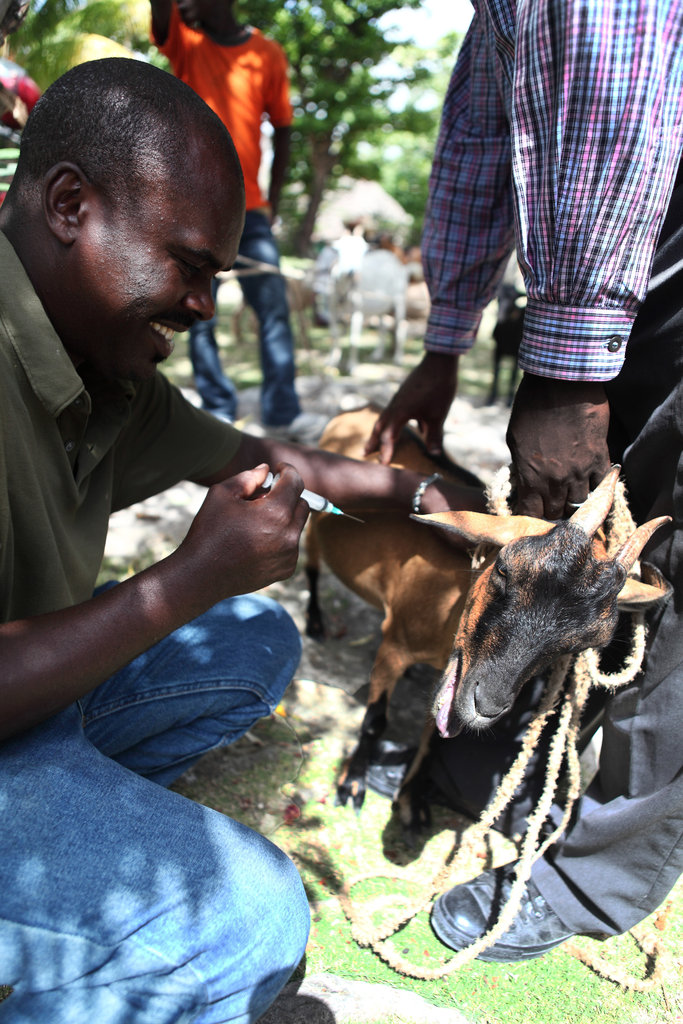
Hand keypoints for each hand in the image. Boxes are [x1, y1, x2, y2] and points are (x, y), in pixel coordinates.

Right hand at [178, 463, 308, 600]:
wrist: (201, 576)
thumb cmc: (209, 532)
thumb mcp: (222, 494)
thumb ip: (248, 477)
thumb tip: (266, 470)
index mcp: (275, 513)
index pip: (295, 482)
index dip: (288, 471)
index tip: (279, 469)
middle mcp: (289, 535)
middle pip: (302, 504)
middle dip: (288, 495)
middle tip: (265, 496)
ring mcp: (290, 555)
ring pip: (296, 525)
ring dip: (283, 518)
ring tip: (255, 522)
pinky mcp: (286, 569)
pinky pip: (291, 545)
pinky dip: (280, 539)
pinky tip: (256, 542)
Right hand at [364, 352, 458, 464]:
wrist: (439, 363)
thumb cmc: (438, 389)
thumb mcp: (438, 416)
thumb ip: (434, 436)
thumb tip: (435, 454)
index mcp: (400, 413)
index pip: (389, 436)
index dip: (385, 451)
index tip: (383, 464)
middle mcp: (395, 406)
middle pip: (379, 426)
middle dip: (373, 441)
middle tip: (364, 454)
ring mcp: (399, 399)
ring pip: (385, 417)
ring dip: (380, 431)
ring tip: (377, 441)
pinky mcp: (404, 394)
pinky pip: (395, 411)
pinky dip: (392, 421)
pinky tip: (404, 425)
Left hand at [506, 374, 611, 519]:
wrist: (561, 383)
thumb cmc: (531, 406)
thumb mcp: (515, 439)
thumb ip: (522, 464)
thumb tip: (525, 479)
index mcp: (531, 477)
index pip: (530, 512)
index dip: (530, 514)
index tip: (531, 511)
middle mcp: (556, 481)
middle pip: (556, 512)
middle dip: (552, 511)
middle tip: (551, 506)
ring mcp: (580, 471)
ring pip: (579, 503)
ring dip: (574, 503)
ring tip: (571, 498)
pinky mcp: (599, 458)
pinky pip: (602, 486)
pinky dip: (597, 489)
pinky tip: (592, 487)